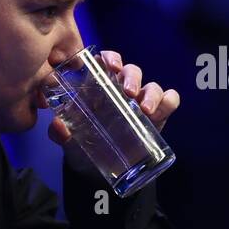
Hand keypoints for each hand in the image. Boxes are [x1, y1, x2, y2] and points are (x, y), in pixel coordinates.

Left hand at [46, 49, 179, 146]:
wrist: (98, 171)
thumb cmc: (83, 146)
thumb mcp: (69, 140)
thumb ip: (59, 132)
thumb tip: (58, 125)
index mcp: (100, 87)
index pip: (107, 63)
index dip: (110, 58)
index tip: (110, 65)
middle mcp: (122, 90)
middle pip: (131, 71)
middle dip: (132, 77)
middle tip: (128, 91)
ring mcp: (142, 102)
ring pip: (152, 86)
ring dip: (151, 93)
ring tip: (145, 109)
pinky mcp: (159, 115)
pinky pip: (170, 100)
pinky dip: (168, 101)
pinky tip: (161, 111)